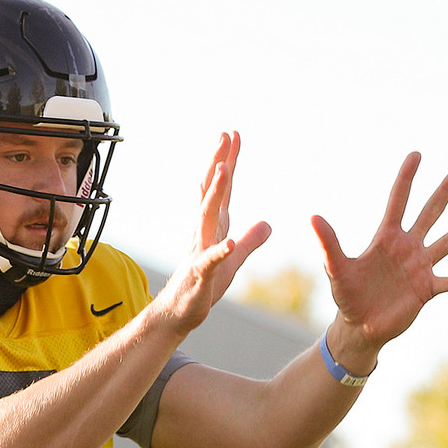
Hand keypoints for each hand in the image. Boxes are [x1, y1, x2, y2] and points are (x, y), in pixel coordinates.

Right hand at [151, 132, 270, 336]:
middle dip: (219, 163)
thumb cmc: (203, 286)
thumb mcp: (234, 260)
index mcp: (213, 227)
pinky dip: (220, 251)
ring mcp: (200, 251)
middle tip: (225, 135)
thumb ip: (250, 240)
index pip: (222, 189)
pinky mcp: (200, 274)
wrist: (179, 312)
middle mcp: (203, 232)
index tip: (232, 135)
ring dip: (215, 193)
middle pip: (212, 193)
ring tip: (224, 170)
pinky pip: (210, 260)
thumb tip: (268, 223)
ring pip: (207, 217)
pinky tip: (229, 242)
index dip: (228, 162)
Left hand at [311, 153, 447, 365]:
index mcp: (386, 238)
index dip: (406, 178)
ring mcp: (420, 267)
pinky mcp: (427, 289)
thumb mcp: (337, 269)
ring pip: (447, 242)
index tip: (417, 154)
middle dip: (444, 191)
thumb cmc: (347, 295)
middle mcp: (407, 247)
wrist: (360, 327)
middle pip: (430, 213)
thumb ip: (329, 243)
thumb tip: (313, 218)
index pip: (398, 201)